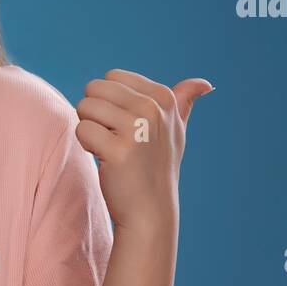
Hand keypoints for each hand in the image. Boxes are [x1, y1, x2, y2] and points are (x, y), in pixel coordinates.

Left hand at [74, 69, 213, 238]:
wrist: (150, 209)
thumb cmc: (156, 167)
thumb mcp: (175, 131)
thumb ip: (183, 102)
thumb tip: (204, 83)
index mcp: (164, 97)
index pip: (111, 76)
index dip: (109, 101)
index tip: (126, 126)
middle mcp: (153, 108)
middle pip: (94, 88)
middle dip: (94, 112)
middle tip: (114, 138)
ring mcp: (137, 129)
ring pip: (85, 107)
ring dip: (89, 129)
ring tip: (110, 148)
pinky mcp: (119, 150)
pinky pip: (82, 130)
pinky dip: (86, 146)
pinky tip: (105, 159)